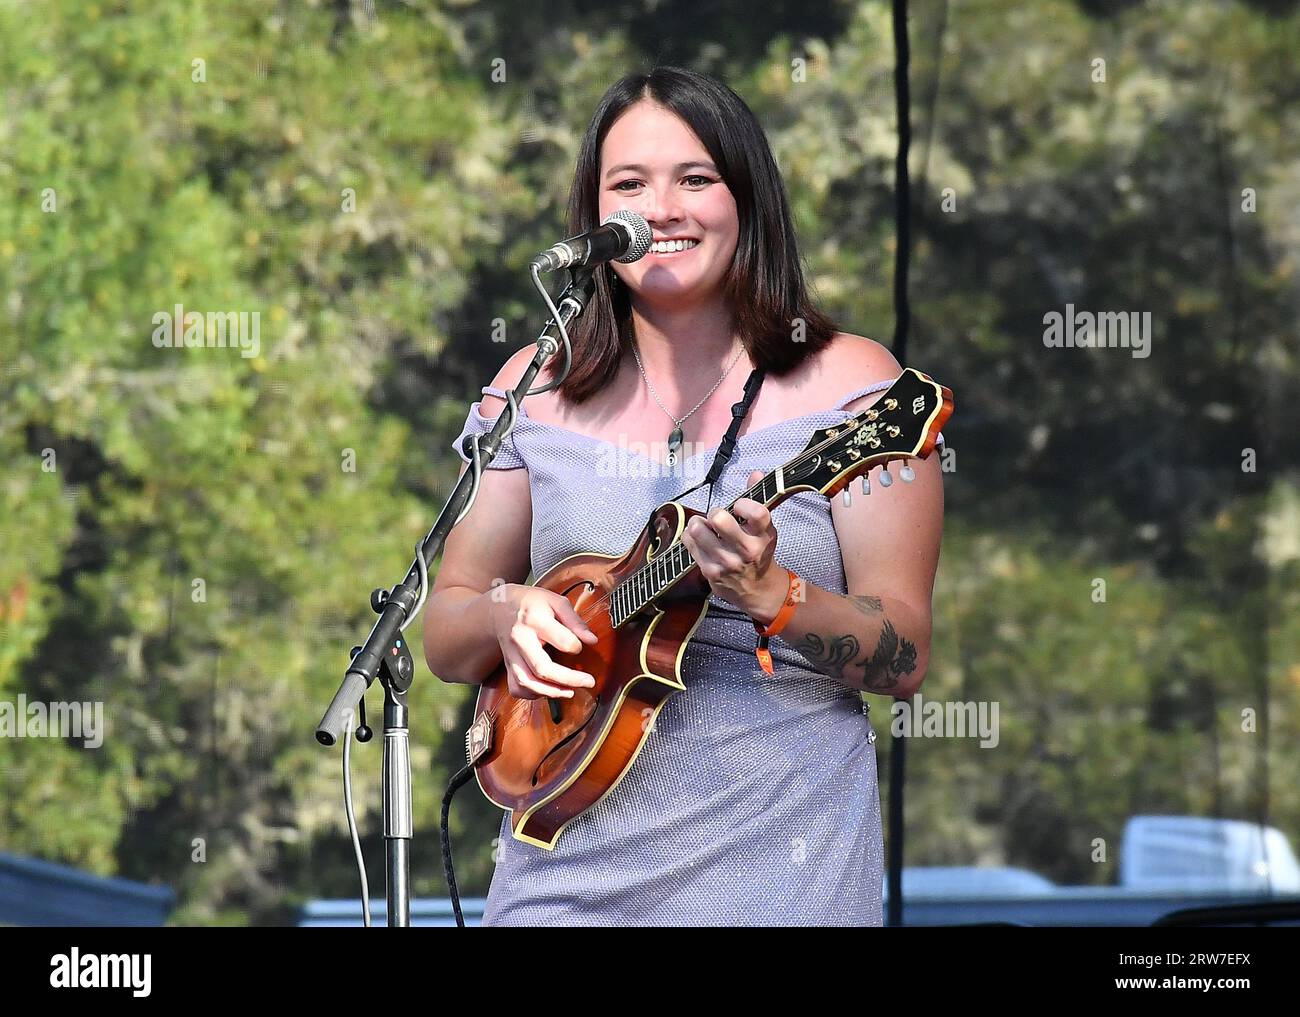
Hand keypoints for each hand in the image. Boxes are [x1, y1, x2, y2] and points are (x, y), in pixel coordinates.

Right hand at [488, 584, 599, 699]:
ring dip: (551, 692)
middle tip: (588, 681)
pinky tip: (547, 691)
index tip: (581, 646)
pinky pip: (516, 687)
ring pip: (527, 682)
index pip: (562, 641)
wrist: (500, 606)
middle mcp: (520, 639)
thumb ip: (575, 621)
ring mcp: (511, 655)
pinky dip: (532, 694)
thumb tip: (592, 640)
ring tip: (570, 692)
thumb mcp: (556, 601)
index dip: (576, 646)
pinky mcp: (507, 666)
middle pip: (542, 668)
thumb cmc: (531, 603)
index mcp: (534, 619)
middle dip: (569, 679)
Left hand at [680, 470, 785, 623]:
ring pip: (699, 529)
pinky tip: (700, 539)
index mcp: (763, 535)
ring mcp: (727, 562)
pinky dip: (691, 536)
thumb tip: (755, 473)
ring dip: (698, 524)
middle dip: (715, 512)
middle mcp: (747, 550)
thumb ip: (758, 499)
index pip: (756, 512)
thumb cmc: (758, 552)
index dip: (743, 504)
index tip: (739, 506)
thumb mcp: (764, 528)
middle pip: (719, 519)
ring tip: (705, 527)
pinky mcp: (710, 571)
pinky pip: (689, 543)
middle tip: (717, 517)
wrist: (756, 588)